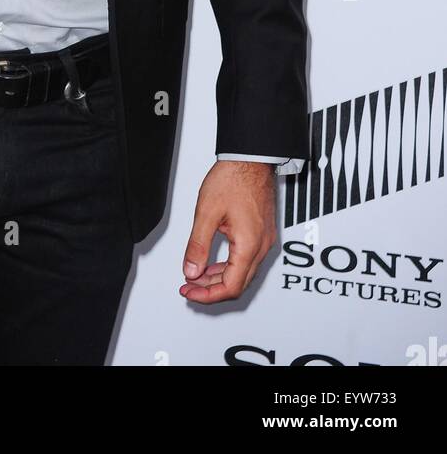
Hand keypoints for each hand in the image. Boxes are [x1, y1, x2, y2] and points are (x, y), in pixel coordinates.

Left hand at [179, 160, 276, 303]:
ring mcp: (265, 239)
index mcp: (249, 245)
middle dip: (211, 289)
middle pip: (238, 283)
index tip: (189, 292)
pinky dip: (228, 265)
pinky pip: (247, 258)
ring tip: (196, 274)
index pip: (230, 286)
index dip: (207, 295)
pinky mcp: (263, 232)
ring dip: (219, 277)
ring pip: (243, 272)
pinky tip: (212, 261)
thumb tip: (191, 270)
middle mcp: (262, 246)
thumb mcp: (207, 213)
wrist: (251, 158)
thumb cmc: (233, 178)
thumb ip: (198, 245)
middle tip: (189, 286)